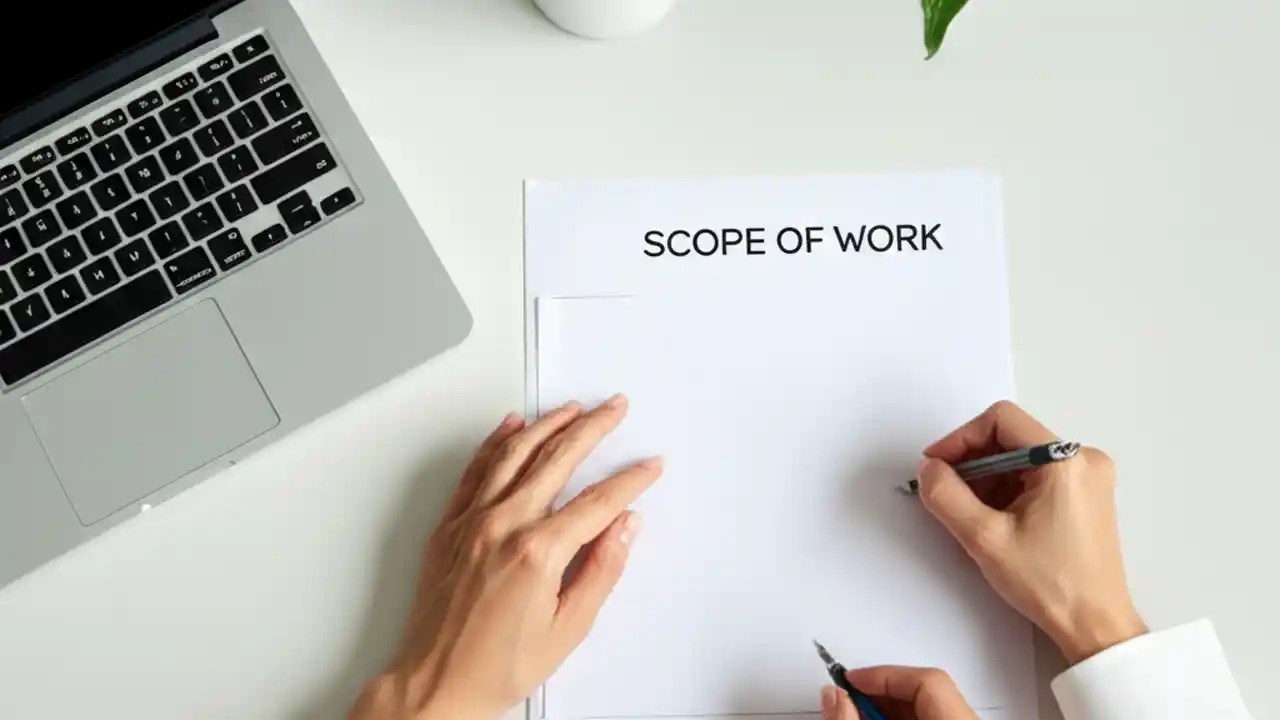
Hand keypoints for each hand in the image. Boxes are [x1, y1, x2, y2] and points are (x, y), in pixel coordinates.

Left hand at [349, 396, 661, 719]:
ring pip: (514, 453)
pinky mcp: (448, 527)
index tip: (648, 466)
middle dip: (593, 428)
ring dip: (547, 424)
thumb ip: (601, 570)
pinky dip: (495, 442)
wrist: (435, 685)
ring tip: (572, 408)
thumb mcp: (568, 629)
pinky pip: (475, 471)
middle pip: (557, 459)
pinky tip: (511, 426)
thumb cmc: (495, 667)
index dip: (629, 479)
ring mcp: (471, 522)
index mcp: (538, 553)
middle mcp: (502, 526)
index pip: (597, 501)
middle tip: (615, 409)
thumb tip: (625, 526)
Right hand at [820, 666, 978, 719]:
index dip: (884, 674)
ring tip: (859, 715)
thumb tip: (835, 696)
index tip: (852, 680)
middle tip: (851, 699)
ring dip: (889, 708)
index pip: (927, 680)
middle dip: (882, 691)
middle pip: (927, 691)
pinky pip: (933, 719)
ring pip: (928, 707)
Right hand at [916, 400, 1146, 663]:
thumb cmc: (1049, 584)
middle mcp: (1084, 459)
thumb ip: (947, 496)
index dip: (960, 438)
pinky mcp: (1086, 494)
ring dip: (988, 478)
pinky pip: (1036, 475)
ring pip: (1021, 458)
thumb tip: (928, 469)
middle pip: (1011, 437)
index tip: (936, 466)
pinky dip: (1009, 489)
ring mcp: (1089, 477)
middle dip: (973, 462)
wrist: (1095, 625)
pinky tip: (994, 519)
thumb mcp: (985, 539)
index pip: (1001, 420)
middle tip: (946, 492)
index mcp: (1065, 461)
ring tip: (971, 514)